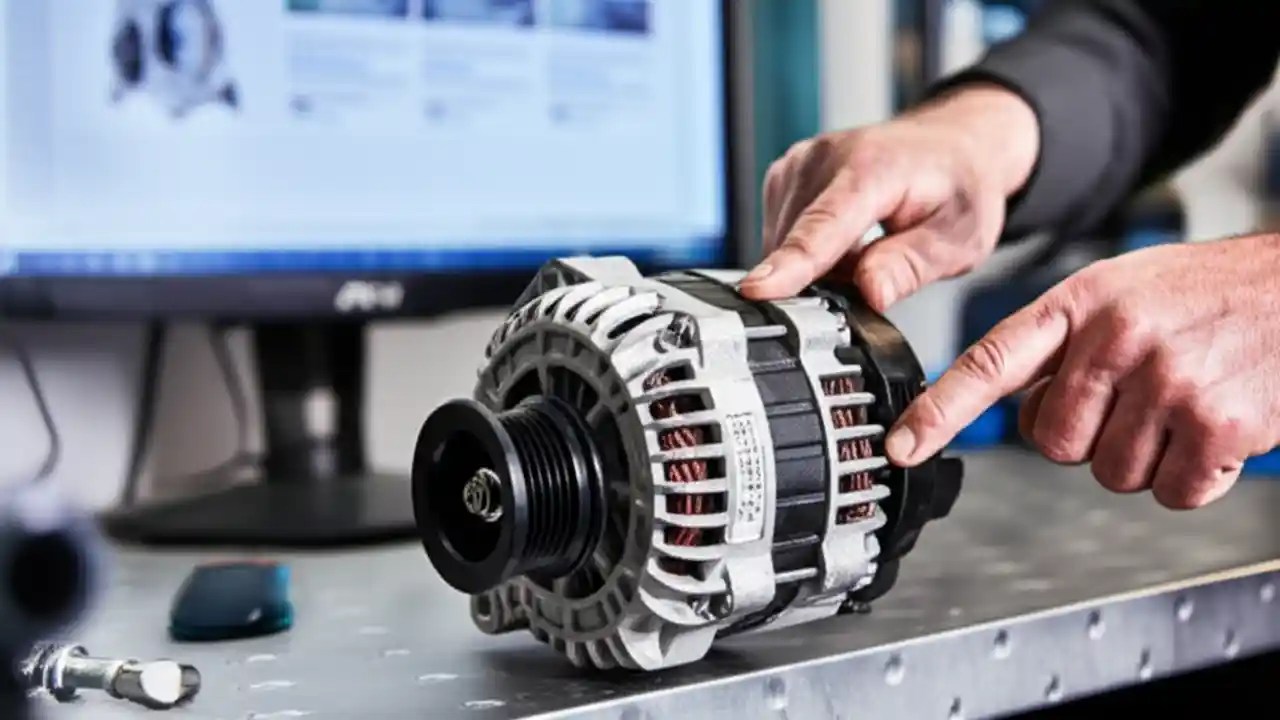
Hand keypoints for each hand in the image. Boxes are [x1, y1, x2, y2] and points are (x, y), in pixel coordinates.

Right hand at [740, 84, 1038, 311]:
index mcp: (874, 169)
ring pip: (782, 244)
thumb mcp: (959, 238)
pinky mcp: (786, 174)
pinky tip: (843, 240)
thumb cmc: (959, 188)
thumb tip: (870, 294)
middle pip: (796, 244)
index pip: (823, 226)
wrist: (955, 144)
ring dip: (816, 266)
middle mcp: (827, 157)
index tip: (757, 290)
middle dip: (823, 279)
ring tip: (864, 249)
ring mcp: (801, 162)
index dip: (791, 264)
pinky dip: (807, 250)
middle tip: (875, 273)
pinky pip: (780, 234)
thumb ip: (910, 266)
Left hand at [885, 234, 1279, 508]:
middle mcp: (1116, 337)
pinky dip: (1193, 477)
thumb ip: (1064, 343)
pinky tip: (1213, 428)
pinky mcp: (1216, 423)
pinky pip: (1171, 492)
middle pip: (1054, 442)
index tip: (902, 446)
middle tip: (1136, 401)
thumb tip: (1024, 411)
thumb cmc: (1210, 294)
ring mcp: (1166, 380)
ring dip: (1145, 456)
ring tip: (1182, 403)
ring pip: (1112, 473)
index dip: (940, 410)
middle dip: (1089, 437)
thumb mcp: (1123, 291)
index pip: (991, 361)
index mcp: (1081, 303)